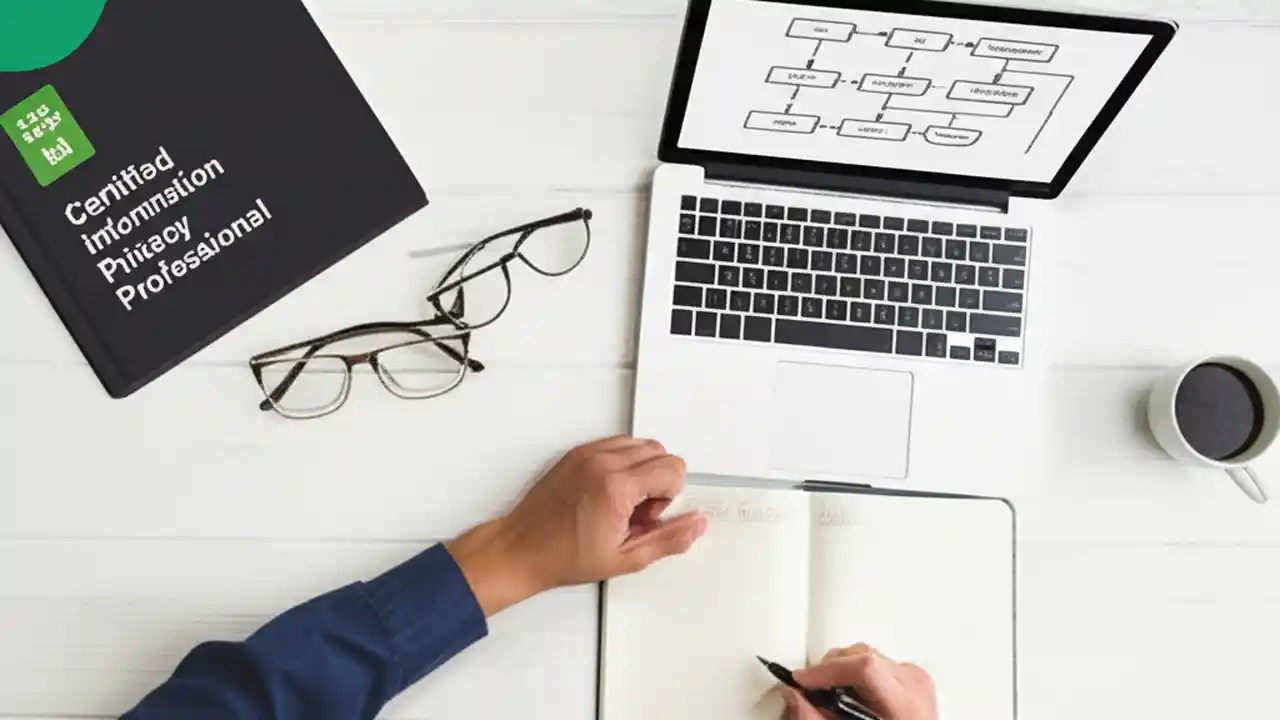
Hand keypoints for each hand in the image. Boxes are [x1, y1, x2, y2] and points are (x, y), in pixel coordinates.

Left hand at [446, 436, 707, 615]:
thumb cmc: (563, 556)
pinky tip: (608, 493)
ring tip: (621, 503)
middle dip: (659, 482)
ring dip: (642, 470)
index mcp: (616, 487)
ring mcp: (587, 453)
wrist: (520, 549)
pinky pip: (616, 445)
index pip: (673, 468)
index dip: (669, 497)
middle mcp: (602, 462)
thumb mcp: (626, 559)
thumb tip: (696, 523)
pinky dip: (623, 463)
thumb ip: (669, 539)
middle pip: (660, 452)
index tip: (648, 517)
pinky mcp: (576, 452)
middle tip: (635, 513)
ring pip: (640, 445)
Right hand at [783, 644, 937, 719]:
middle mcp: (913, 684)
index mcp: (904, 704)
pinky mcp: (913, 676)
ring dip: (843, 671)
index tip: (803, 679)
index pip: (864, 667)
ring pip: (866, 654)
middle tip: (813, 690)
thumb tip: (794, 697)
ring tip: (835, 696)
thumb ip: (818, 719)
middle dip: (829, 669)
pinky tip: (854, 695)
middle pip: (861, 656)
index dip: (827, 670)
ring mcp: (915, 678)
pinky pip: (878, 662)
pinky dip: (858, 674)